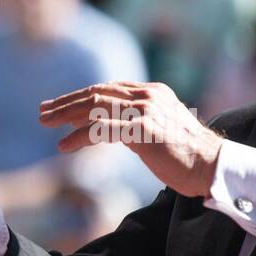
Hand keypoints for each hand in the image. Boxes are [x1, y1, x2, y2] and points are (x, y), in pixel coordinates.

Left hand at [39, 81, 222, 197]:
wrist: (213, 166)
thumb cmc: (187, 156)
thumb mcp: (159, 130)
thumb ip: (135, 122)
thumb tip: (105, 127)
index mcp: (152, 92)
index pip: (107, 89)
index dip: (80, 97)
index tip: (59, 106)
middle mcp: (147, 96)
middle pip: (96, 93)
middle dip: (66, 102)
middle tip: (43, 112)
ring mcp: (145, 111)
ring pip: (95, 107)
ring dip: (66, 115)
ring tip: (46, 124)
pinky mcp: (143, 129)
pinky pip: (101, 130)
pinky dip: (79, 137)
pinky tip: (64, 146)